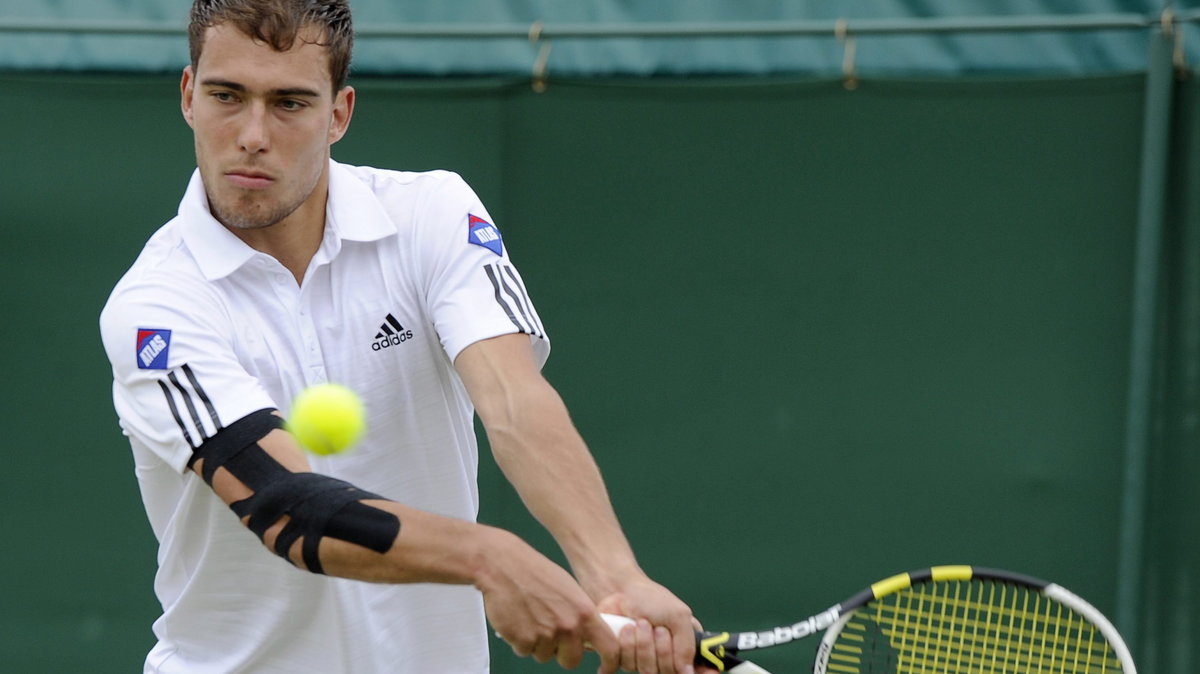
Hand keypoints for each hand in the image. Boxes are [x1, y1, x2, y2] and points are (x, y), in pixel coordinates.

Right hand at [476, 528, 619, 669]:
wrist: (504, 566)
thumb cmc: (536, 573)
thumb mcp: (571, 591)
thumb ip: (581, 616)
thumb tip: (588, 637)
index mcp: (584, 612)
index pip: (609, 647)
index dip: (610, 662)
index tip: (606, 668)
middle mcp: (568, 626)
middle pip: (572, 661)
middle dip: (562, 653)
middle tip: (552, 635)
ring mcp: (546, 635)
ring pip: (544, 656)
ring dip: (538, 644)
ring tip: (531, 618)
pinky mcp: (523, 640)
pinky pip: (524, 651)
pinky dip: (520, 640)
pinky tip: (519, 619)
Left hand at [596, 576, 715, 673]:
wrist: (620, 590)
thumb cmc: (651, 599)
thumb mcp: (678, 616)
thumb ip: (687, 644)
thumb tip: (688, 672)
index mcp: (686, 646)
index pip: (700, 669)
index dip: (704, 673)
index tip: (708, 672)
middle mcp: (668, 657)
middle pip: (670, 672)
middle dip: (663, 649)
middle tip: (659, 629)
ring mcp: (646, 661)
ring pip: (648, 670)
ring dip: (644, 643)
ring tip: (641, 623)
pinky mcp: (626, 659)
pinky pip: (628, 665)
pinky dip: (627, 644)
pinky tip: (627, 629)